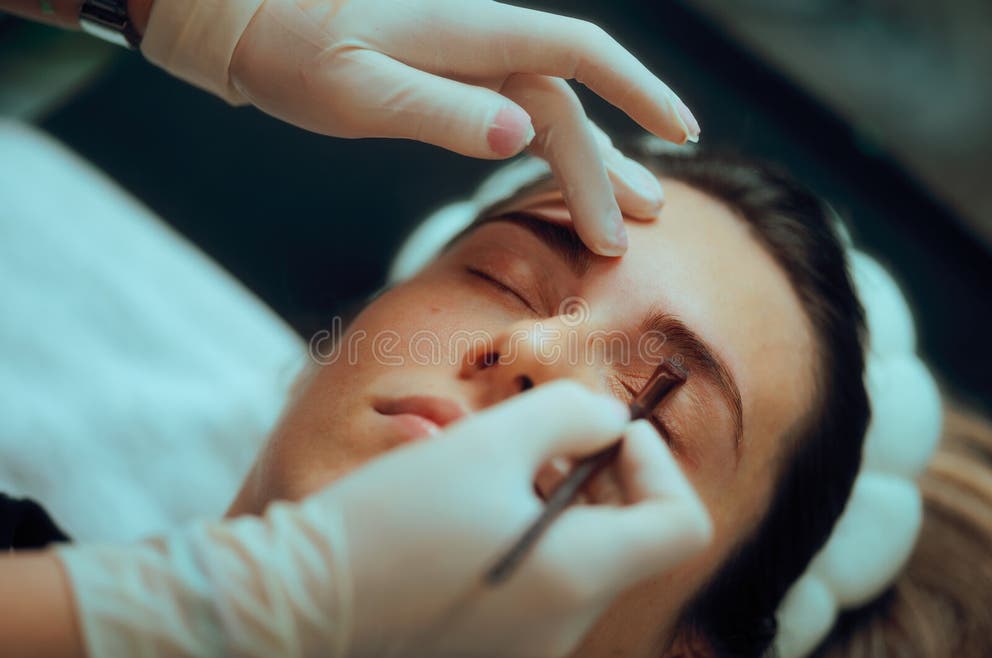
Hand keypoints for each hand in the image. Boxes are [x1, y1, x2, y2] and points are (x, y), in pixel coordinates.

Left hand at [227, 0, 698, 254]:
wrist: (251, 22)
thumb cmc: (296, 51)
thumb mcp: (358, 89)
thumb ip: (438, 111)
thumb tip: (518, 137)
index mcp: (475, 38)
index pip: (580, 56)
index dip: (638, 91)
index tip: (683, 131)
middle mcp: (484, 48)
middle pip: (567, 111)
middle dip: (605, 171)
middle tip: (634, 233)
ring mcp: (470, 68)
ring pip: (550, 120)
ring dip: (590, 167)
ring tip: (629, 215)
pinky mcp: (451, 88)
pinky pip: (518, 123)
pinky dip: (549, 157)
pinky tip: (566, 181)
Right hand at [329, 380, 711, 657]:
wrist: (298, 601)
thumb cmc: (391, 518)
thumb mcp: (487, 443)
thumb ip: (570, 415)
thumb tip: (610, 424)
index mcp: (576, 578)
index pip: (682, 524)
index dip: (656, 465)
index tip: (600, 435)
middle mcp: (565, 626)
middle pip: (633, 541)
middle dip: (603, 476)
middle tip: (543, 440)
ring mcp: (531, 647)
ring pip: (586, 560)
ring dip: (562, 503)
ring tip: (496, 472)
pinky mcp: (496, 648)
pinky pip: (544, 585)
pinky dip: (532, 537)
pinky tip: (472, 512)